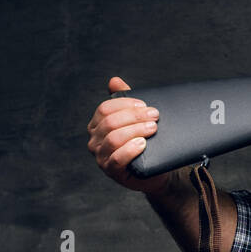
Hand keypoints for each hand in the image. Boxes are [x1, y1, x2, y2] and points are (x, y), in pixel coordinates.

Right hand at [86, 76, 181, 196]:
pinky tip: (142, 144)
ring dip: (135, 130)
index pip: (105, 109)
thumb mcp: (135, 119)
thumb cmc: (143, 142)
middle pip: (110, 122)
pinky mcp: (111, 171)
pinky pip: (117, 158)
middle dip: (134, 116)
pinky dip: (130, 149)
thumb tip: (114, 81)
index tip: (145, 105)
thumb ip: (124, 100)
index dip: (125, 104)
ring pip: (114, 139)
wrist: (155, 170)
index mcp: (97, 125)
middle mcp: (95, 140)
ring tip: (152, 128)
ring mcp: (101, 156)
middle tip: (154, 116)